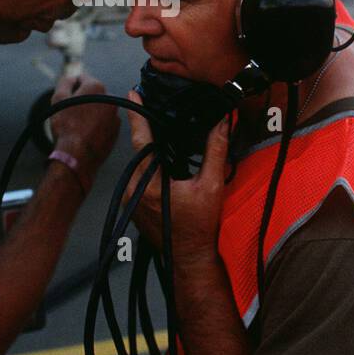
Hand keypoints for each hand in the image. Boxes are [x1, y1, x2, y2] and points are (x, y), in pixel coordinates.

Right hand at [49, 73, 118, 185]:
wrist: (77, 155)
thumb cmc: (66, 126)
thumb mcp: (58, 98)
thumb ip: (65, 81)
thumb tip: (71, 77)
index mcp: (97, 87)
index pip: (82, 78)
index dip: (72, 86)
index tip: (67, 96)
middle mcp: (110, 100)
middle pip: (93, 94)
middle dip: (82, 99)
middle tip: (70, 113)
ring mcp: (115, 116)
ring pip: (99, 109)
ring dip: (90, 113)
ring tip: (77, 125)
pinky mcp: (115, 131)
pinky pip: (104, 123)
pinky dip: (96, 125)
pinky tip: (84, 133)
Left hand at [124, 90, 229, 261]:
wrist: (190, 260)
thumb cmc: (201, 227)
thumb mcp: (212, 186)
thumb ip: (216, 151)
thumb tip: (222, 122)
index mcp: (150, 183)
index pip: (142, 141)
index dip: (139, 116)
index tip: (133, 94)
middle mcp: (134, 190)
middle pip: (140, 151)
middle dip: (148, 130)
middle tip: (153, 107)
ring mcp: (131, 199)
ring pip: (139, 164)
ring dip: (151, 151)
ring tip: (164, 133)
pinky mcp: (134, 206)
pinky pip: (139, 177)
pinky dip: (150, 166)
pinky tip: (165, 161)